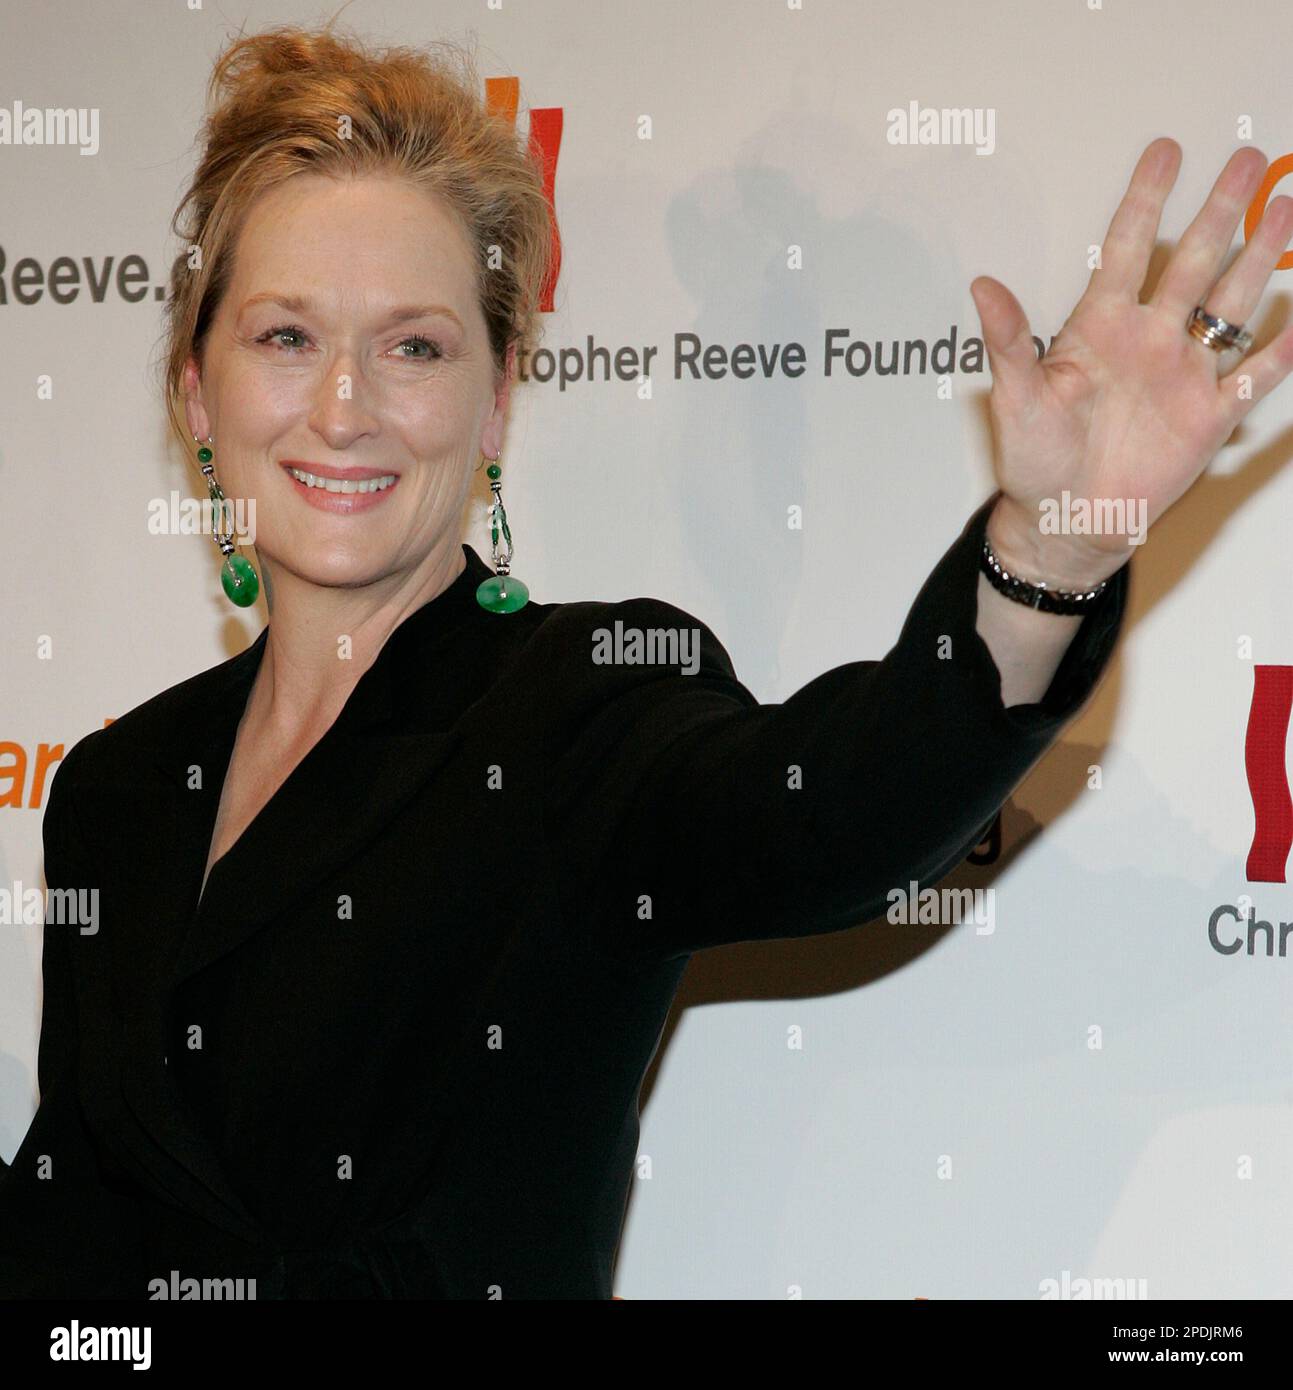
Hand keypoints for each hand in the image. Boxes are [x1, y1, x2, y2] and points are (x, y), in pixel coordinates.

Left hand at [970, 138, 1292, 586]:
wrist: (1065, 522)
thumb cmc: (1033, 461)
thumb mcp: (1015, 399)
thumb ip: (1008, 342)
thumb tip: (982, 286)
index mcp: (1099, 328)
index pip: (1125, 249)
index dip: (1145, 200)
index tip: (1165, 150)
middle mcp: (1148, 340)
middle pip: (1192, 262)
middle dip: (1219, 210)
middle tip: (1246, 157)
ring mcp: (1183, 375)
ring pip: (1231, 304)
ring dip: (1259, 259)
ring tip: (1286, 210)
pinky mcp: (1209, 417)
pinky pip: (1255, 375)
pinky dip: (1283, 349)